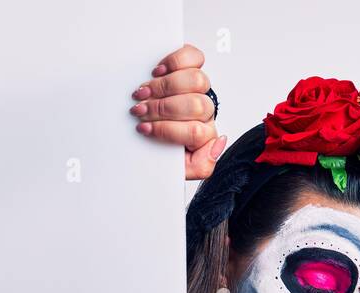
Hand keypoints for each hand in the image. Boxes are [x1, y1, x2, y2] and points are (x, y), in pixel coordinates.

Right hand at [129, 44, 225, 179]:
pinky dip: (174, 61)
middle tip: (141, 110)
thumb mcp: (182, 167)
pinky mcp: (193, 67)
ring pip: (197, 81)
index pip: (195, 132)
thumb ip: (202, 165)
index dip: (166, 130)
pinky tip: (159, 71)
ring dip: (165, 86)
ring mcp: (201, 89)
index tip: (144, 129)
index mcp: (205, 136)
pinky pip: (194, 57)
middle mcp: (205, 112)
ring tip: (144, 92)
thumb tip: (219, 143)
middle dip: (162, 108)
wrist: (154, 131)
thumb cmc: (165, 146)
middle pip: (196, 105)